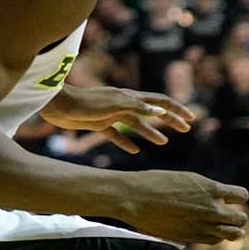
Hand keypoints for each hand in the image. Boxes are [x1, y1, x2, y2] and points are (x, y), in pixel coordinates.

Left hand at [42, 85, 194, 153]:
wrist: (57, 106)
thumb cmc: (85, 103)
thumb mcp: (114, 105)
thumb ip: (137, 107)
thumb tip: (160, 109)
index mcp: (130, 97)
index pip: (160, 102)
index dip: (177, 109)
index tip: (191, 118)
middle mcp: (124, 105)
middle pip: (152, 112)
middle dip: (170, 120)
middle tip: (184, 129)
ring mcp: (112, 115)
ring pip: (136, 125)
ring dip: (151, 132)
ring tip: (162, 142)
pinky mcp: (98, 124)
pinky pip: (116, 135)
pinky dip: (126, 142)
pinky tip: (133, 151)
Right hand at [116, 171, 248, 243]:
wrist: (134, 197)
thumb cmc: (157, 183)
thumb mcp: (188, 179)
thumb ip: (207, 191)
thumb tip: (218, 197)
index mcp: (212, 188)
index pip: (242, 196)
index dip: (237, 198)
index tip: (229, 198)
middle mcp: (212, 208)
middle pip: (241, 219)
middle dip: (237, 218)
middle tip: (228, 216)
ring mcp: (203, 225)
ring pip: (234, 234)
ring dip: (233, 232)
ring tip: (225, 228)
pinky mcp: (191, 237)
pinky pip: (214, 240)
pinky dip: (215, 237)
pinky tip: (207, 231)